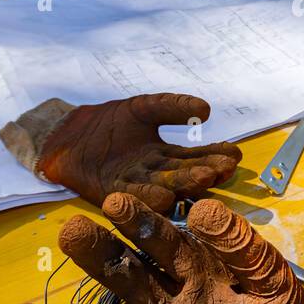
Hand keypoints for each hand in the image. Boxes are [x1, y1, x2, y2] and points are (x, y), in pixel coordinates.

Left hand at [0, 93, 241, 213]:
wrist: (68, 131)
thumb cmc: (108, 121)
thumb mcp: (144, 108)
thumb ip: (172, 106)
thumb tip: (206, 110)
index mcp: (165, 157)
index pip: (196, 158)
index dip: (214, 156)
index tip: (235, 154)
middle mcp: (154, 176)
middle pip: (184, 175)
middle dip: (205, 171)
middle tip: (225, 168)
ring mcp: (134, 187)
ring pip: (164, 186)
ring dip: (184, 184)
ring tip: (204, 177)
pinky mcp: (111, 193)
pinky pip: (132, 196)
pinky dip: (148, 196)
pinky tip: (165, 194)